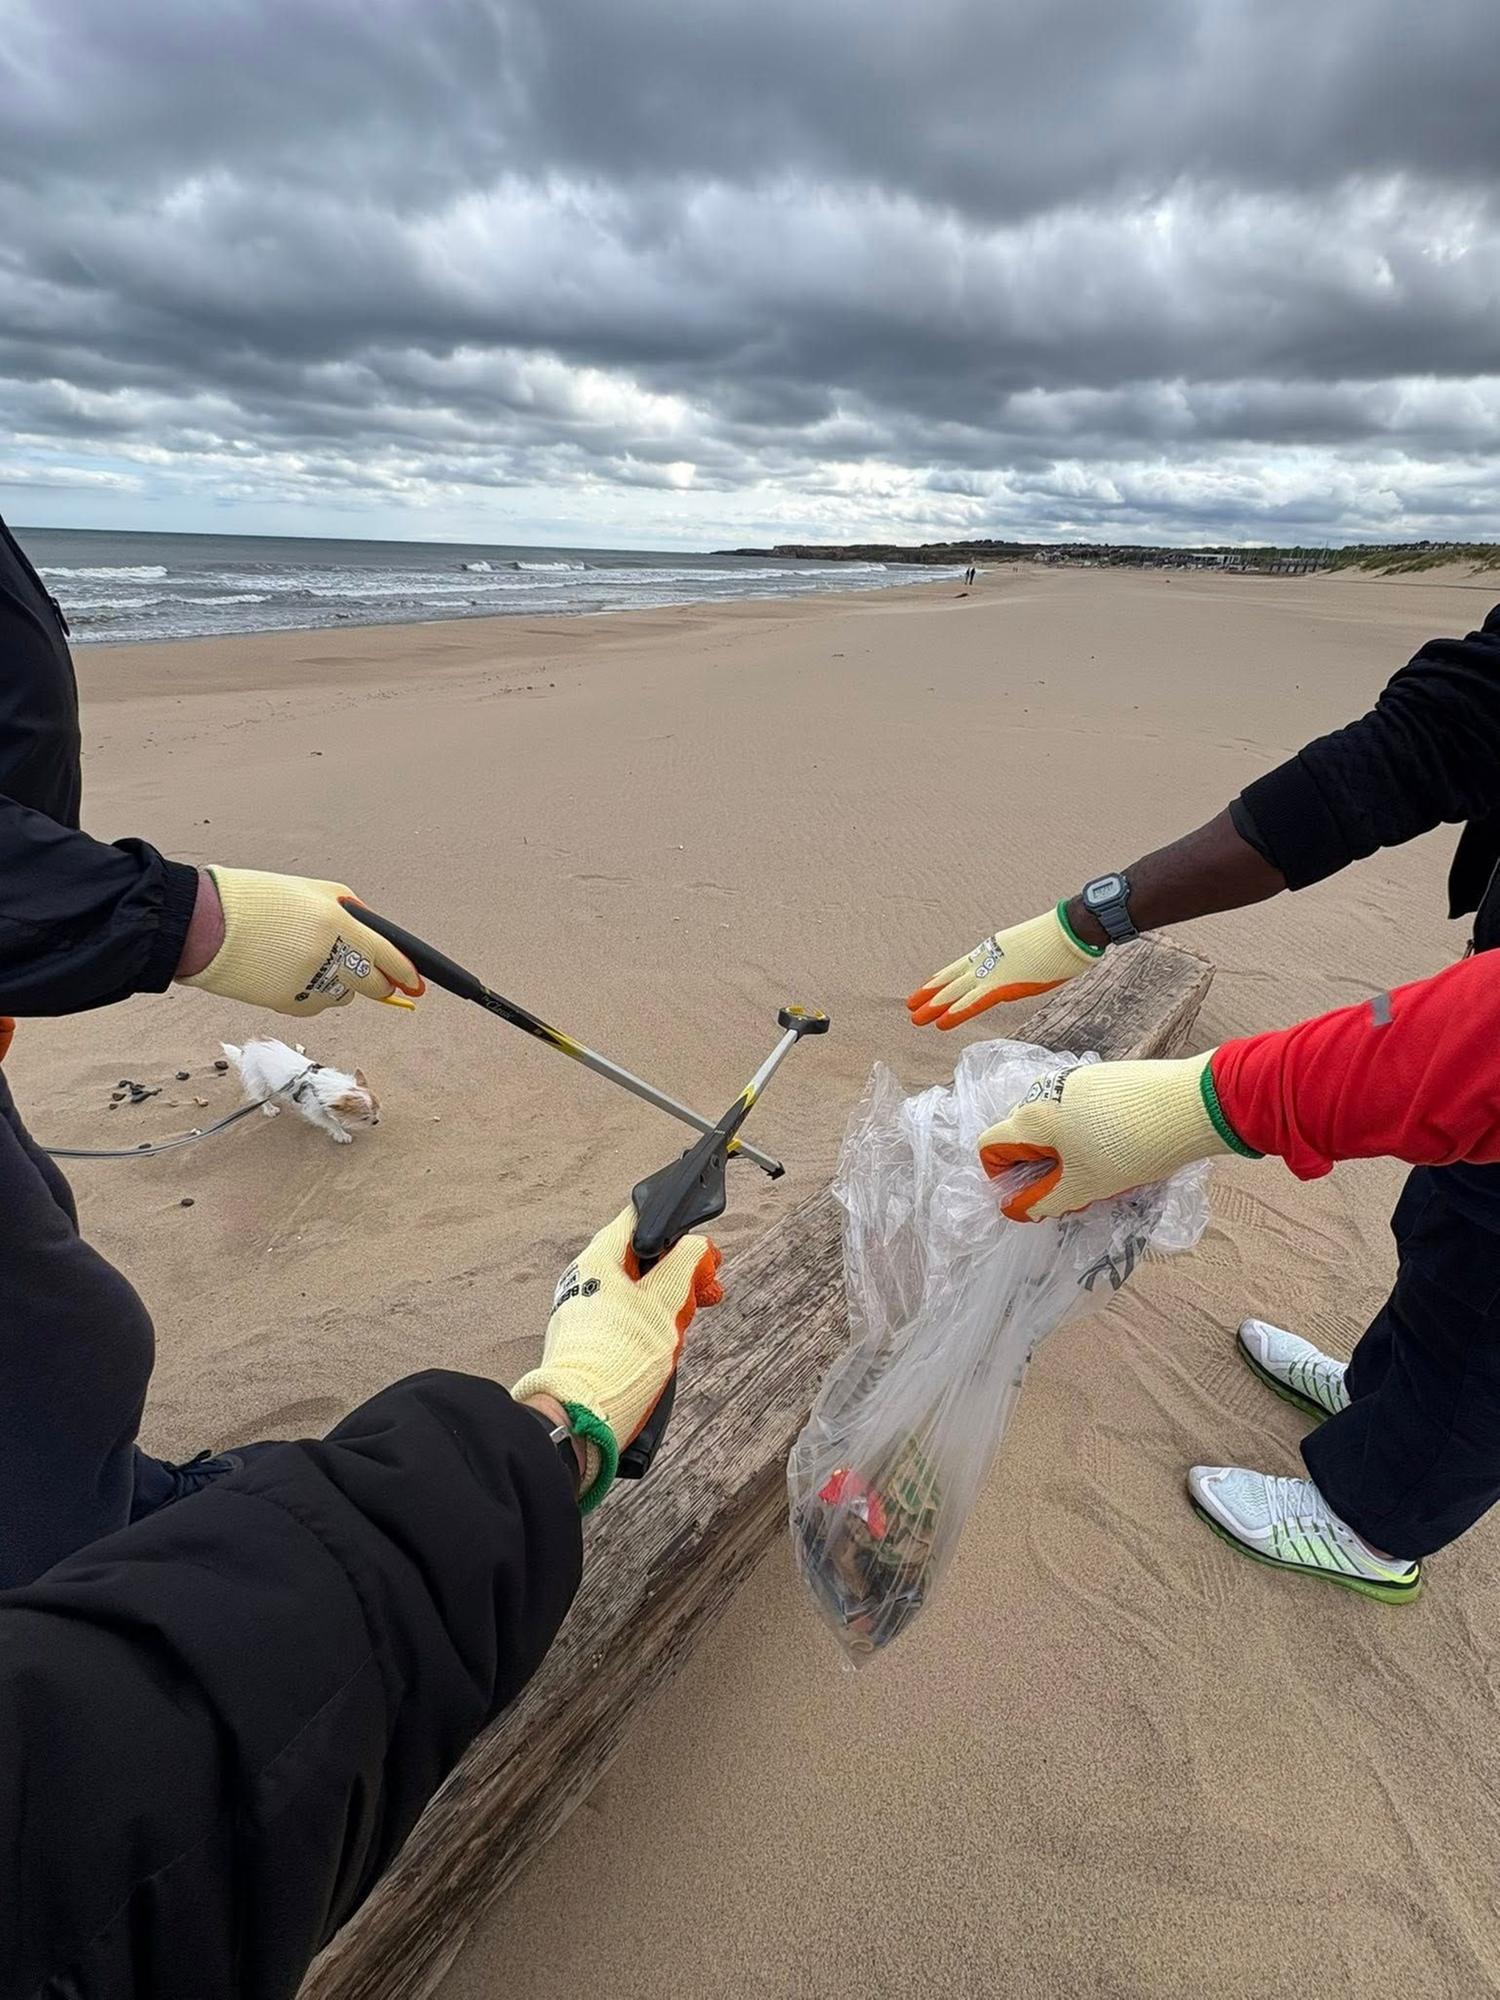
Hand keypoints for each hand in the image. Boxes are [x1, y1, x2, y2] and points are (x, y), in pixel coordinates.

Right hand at [176, 867, 423, 1016]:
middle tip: (380, 980)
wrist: (203, 925)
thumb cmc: (255, 901)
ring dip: (340, 984)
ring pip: (343, 996)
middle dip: (380, 984)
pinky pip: (317, 1006)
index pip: (386, 955)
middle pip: (372, 985)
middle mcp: (328, 956)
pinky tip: (292, 974)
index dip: (405, 971)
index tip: (417, 980)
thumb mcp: (311, 891)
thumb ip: (350, 913)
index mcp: (336, 922)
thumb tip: (376, 937)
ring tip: (309, 960)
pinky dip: (314, 994)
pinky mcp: (289, 1005)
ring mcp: (308, 984)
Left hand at [510, 1207, 723, 1510]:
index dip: (675, 1229)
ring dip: (670, 1305)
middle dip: (680, 1275)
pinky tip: (667, 1345)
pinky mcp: (589, 1340)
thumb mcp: (665, 1301)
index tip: (699, 1248)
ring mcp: (586, 1311)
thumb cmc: (619, 1356)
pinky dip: (651, 1327)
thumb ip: (685, 1264)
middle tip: (706, 1291)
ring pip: (638, 1295)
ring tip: (687, 1324)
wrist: (582, 1416)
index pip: (638, 1221)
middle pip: (642, 1261)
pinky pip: (627, 1322)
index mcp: (598, 1259)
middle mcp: (587, 1280)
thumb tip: (696, 1245)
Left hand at [907, 906, 1099, 1029]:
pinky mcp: (1004, 984)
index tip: (925, 988)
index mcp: (994, 949)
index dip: (941, 979)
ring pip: (957, 991)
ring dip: (936, 1006)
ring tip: (916, 1019)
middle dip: (932, 994)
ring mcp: (994, 970)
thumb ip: (1020, 964)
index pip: (961, 966)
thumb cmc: (1061, 940)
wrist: (1071, 930)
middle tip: (910, 1006)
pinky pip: (975, 1001)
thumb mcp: (1033, 952)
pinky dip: (957, 1012)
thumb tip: (1019, 975)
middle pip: (953, 979)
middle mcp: (988, 958)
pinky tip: (942, 1023)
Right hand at [976, 1053, 1241, 1219]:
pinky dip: (1086, 1132)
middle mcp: (1046, 1091)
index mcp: (1033, 1117)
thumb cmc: (1131, 1148)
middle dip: (1037, 1166)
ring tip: (1101, 1171)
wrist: (1193, 1103)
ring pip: (1054, 1122)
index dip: (1002, 1176)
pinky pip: (1079, 1109)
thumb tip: (1021, 1209)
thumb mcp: (1087, 1185)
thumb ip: (1048, 1200)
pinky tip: (1121, 1147)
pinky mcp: (1105, 1076)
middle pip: (1022, 1133)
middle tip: (1070, 1191)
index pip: (990, 1145)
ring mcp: (1077, 1080)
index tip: (1032, 1196)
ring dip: (1064, 1151)